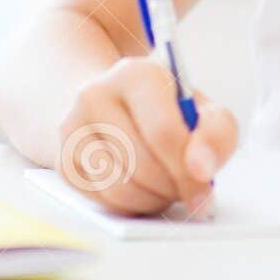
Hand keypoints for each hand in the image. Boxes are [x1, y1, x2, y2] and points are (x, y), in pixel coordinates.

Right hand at [57, 57, 238, 217]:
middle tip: (190, 189)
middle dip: (173, 186)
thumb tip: (201, 168)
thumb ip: (216, 133)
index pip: (163, 132)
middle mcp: (96, 95)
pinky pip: (103, 201)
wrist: (115, 102)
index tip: (205, 191)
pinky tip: (146, 190)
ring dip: (153, 199)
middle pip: (142, 164)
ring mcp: (73, 129)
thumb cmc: (167, 109)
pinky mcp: (64, 161)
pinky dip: (132, 206)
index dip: (188, 170)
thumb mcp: (202, 109)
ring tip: (168, 186)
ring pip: (121, 189)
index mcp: (136, 74)